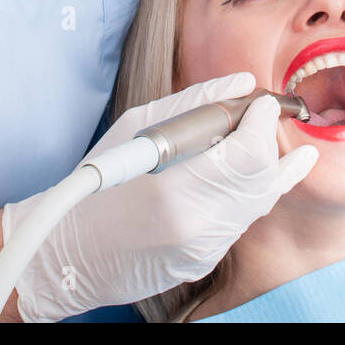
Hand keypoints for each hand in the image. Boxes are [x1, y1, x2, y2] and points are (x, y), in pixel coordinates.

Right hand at [3, 72, 317, 320]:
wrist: (69, 256)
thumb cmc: (94, 187)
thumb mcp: (135, 130)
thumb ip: (193, 104)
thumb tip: (240, 83)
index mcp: (176, 191)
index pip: (248, 154)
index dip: (262, 122)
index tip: (262, 102)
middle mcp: (197, 226)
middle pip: (263, 178)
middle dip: (270, 141)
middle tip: (268, 116)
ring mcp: (204, 249)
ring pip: (260, 201)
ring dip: (268, 167)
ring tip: (274, 143)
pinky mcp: (205, 261)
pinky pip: (241, 219)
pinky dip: (247, 192)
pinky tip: (245, 172)